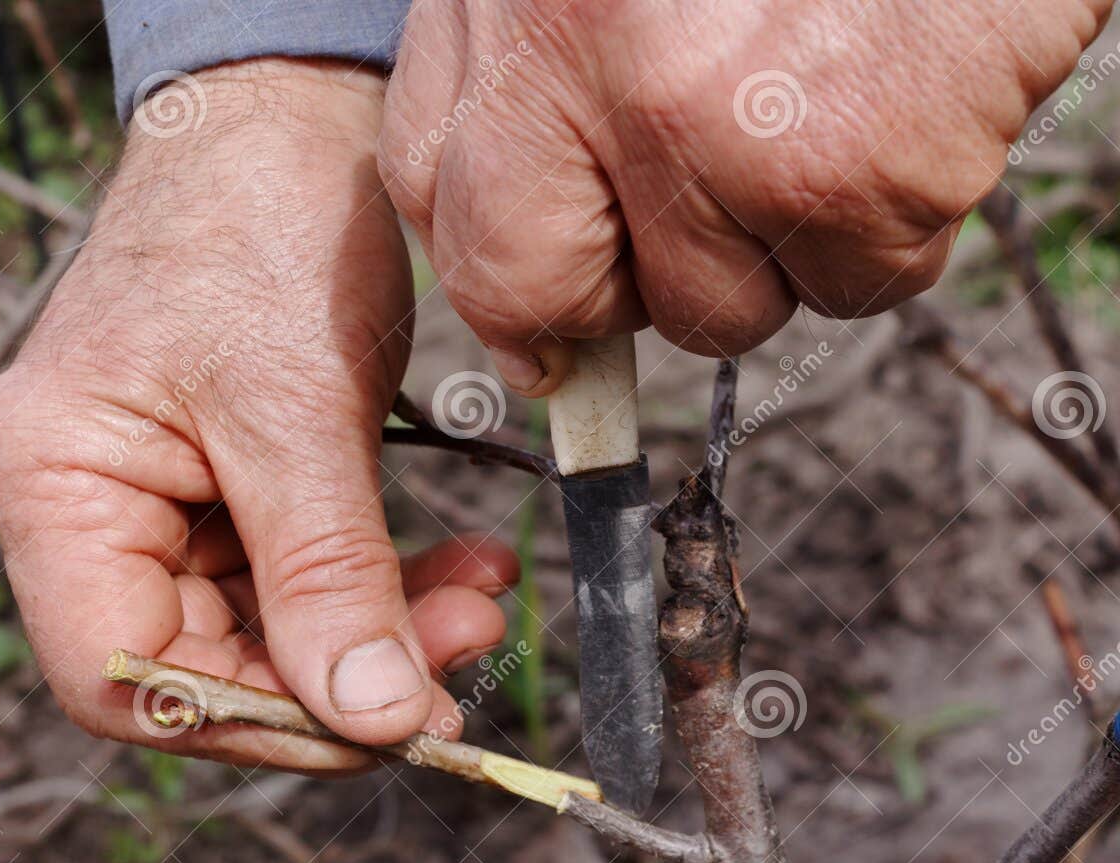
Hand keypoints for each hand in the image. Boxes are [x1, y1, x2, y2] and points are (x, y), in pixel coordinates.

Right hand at [0, 59, 517, 771]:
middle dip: (338, 679)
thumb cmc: (259, 221)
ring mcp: (152, 506)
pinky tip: (461, 566)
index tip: (378, 725)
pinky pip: (295, 583)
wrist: (290, 119)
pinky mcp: (220, 494)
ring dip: (377, 634)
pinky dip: (380, 587)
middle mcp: (82, 511)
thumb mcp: (297, 408)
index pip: (120, 676)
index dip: (249, 722)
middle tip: (459, 661)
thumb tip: (378, 721)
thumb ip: (329, 575)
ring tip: (479, 597)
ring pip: (262, 637)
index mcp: (51, 484)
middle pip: (197, 669)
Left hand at [379, 0, 1109, 377]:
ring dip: (786, 250)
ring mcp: (700, 123)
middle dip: (622, 294)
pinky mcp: (834, 169)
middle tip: (708, 225)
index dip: (497, 274)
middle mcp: (580, 56)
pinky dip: (898, 228)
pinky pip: (856, 285)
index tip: (538, 327)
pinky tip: (911, 109)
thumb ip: (557, 68)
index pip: (430, 188)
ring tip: (836, 108)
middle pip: (541, 288)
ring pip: (714, 311)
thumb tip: (536, 281)